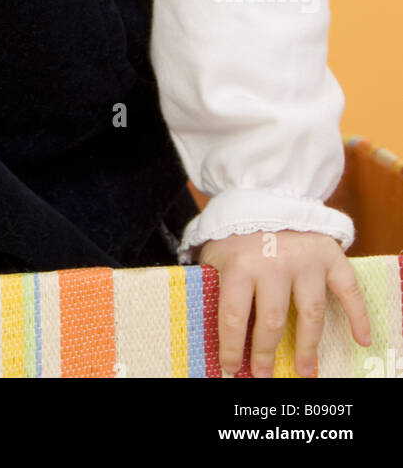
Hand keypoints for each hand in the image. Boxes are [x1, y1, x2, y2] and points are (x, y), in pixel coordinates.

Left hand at [196, 229, 371, 377]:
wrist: (265, 193)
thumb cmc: (236, 232)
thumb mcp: (214, 254)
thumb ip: (212, 285)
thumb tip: (206, 327)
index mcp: (240, 264)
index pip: (233, 316)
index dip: (232, 347)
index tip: (231, 368)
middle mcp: (274, 263)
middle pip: (272, 321)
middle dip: (266, 353)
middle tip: (263, 375)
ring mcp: (305, 260)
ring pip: (309, 314)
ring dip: (308, 347)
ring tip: (306, 370)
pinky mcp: (329, 255)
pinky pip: (348, 289)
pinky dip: (358, 315)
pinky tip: (361, 339)